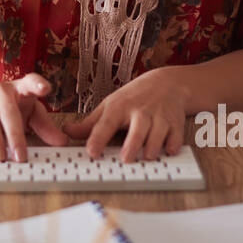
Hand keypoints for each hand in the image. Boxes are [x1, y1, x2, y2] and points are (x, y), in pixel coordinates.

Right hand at [0, 73, 69, 161]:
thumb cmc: (6, 107)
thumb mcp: (27, 113)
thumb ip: (44, 127)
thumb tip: (62, 142)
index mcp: (18, 90)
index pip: (30, 82)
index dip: (37, 84)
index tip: (45, 89)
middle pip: (8, 110)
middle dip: (15, 134)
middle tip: (21, 157)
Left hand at [63, 67, 190, 161]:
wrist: (167, 83)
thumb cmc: (134, 97)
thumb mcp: (110, 105)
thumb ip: (90, 123)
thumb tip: (66, 132)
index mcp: (119, 108)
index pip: (106, 124)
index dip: (98, 138)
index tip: (91, 152)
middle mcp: (140, 112)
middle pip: (137, 130)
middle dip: (132, 144)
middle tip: (125, 159)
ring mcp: (159, 117)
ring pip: (157, 135)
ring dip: (152, 148)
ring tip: (146, 156)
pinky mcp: (176, 123)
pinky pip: (176, 137)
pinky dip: (173, 145)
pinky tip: (169, 150)